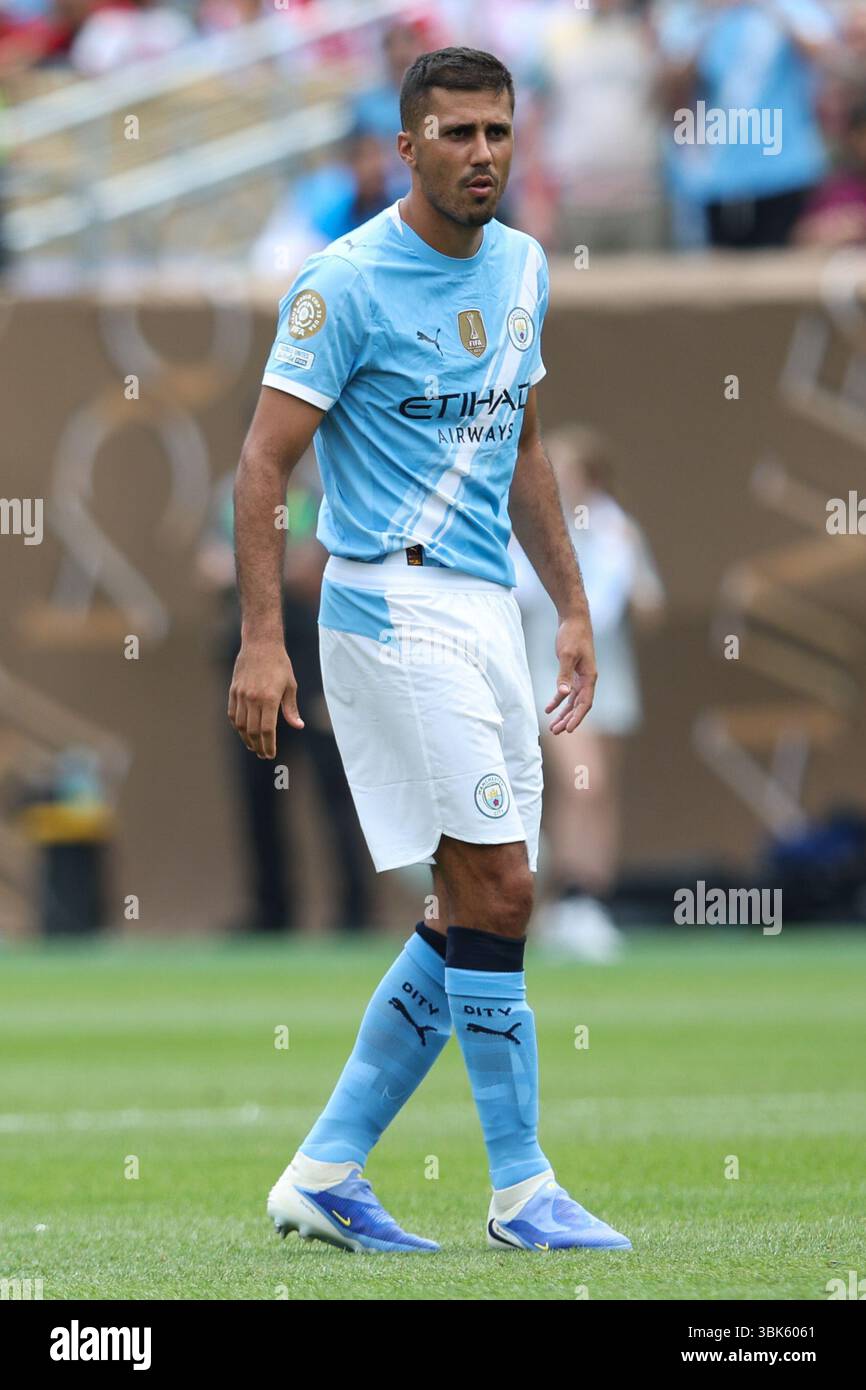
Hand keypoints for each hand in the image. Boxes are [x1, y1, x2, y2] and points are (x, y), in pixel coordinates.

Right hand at [228, 639, 303, 758]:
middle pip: (252, 731)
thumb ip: (291, 708)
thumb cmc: (279, 664)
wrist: (260, 644)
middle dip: (258, 746)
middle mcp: (253, 699)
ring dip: (246, 738)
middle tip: (263, 754)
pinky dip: (237, 726)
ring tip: (253, 746)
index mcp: (269, 698)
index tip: (270, 754)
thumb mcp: (290, 685)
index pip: (267, 730)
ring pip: (240, 725)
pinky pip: (232, 713)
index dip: (269, 745)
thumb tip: (298, 726)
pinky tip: (243, 731)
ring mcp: (241, 695)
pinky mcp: (233, 690)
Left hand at [544, 614, 596, 734]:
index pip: (585, 703)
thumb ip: (564, 675)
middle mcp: (588, 679)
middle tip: (557, 732)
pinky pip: (566, 691)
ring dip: (564, 714)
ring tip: (554, 727)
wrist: (574, 619)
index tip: (569, 730)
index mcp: (590, 676)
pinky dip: (558, 700)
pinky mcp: (573, 672)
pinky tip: (549, 709)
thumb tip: (564, 695)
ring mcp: (581, 676)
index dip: (577, 717)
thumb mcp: (566, 655)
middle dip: (569, 720)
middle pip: (579, 705)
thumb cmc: (572, 635)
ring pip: (573, 701)